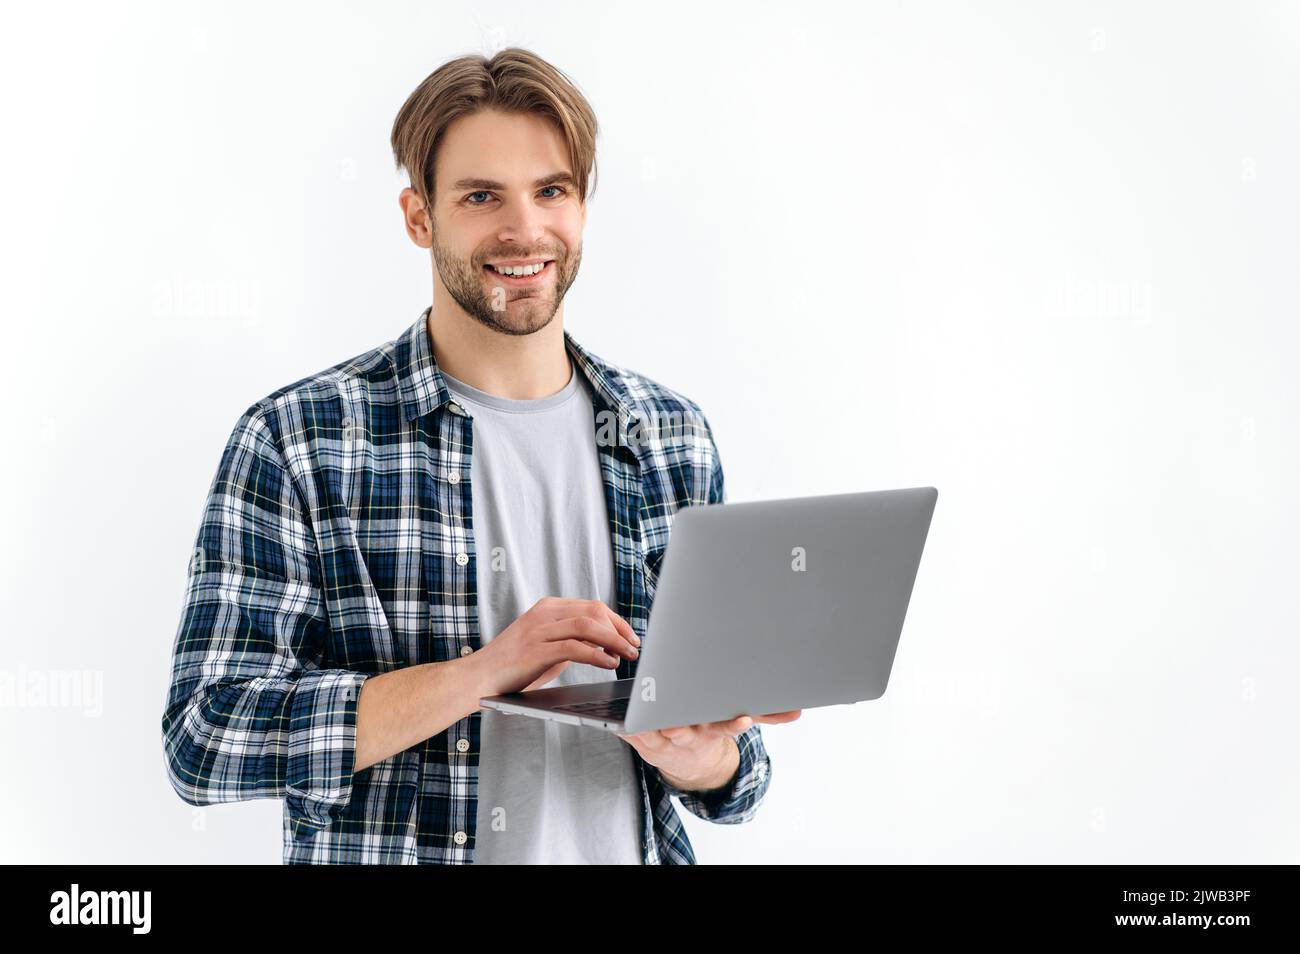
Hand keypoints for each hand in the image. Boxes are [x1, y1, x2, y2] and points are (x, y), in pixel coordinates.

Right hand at [469, 597, 640, 697]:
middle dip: (620, 630)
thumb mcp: (547, 646)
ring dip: (614, 641)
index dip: (618, 622)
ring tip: (627, 655)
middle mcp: (544, 614)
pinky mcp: (535, 650)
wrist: (479, 678)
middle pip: (594, 612)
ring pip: (588, 625)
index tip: (632, 637)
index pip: (593, 607)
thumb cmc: (514, 666)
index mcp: (548, 608)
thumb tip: (605, 644)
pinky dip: (597, 654)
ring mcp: (538, 630)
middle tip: (635, 648)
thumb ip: (571, 640)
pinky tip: (609, 663)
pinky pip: (574, 647)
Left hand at [618, 710, 801, 792]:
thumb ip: (768, 715)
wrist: (692, 764)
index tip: (742, 720)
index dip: (733, 725)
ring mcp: (666, 741)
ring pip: (657, 734)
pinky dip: (627, 730)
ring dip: (650, 728)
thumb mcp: (735, 723)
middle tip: (678, 725)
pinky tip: (622, 724)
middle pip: (688, 733)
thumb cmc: (713, 730)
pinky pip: (634, 736)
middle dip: (684, 728)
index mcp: (714, 730)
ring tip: (642, 721)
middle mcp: (692, 736)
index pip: (725, 728)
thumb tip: (798, 712)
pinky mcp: (645, 743)